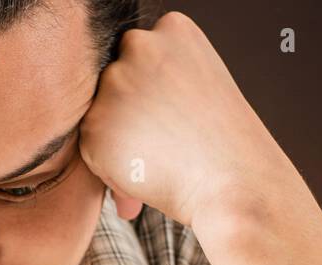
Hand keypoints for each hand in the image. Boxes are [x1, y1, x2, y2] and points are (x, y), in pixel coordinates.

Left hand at [77, 12, 294, 228]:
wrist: (229, 179)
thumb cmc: (221, 141)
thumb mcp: (198, 84)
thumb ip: (157, 78)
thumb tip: (119, 102)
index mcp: (172, 28)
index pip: (139, 55)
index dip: (150, 90)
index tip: (170, 112)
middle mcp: (139, 45)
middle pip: (115, 81)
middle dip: (128, 112)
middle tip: (161, 142)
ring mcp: (115, 84)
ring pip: (100, 114)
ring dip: (117, 139)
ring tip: (155, 160)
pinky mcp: (95, 124)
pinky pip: (91, 147)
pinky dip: (109, 165)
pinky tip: (143, 173)